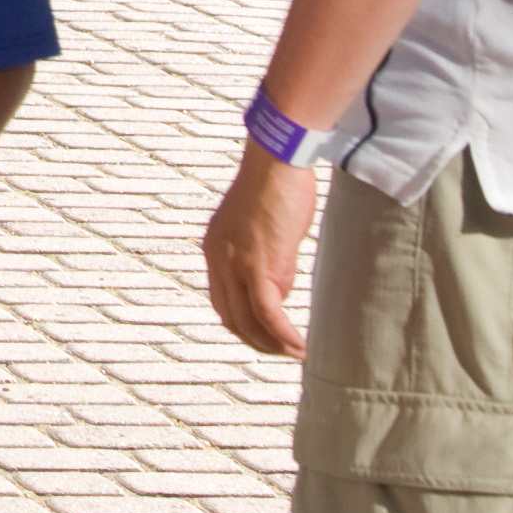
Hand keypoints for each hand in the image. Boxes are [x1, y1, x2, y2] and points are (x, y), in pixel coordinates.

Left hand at [203, 140, 321, 357]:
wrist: (277, 160)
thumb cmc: (277, 186)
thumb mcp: (264, 230)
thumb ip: (268, 260)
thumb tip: (280, 291)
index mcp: (214, 249)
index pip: (222, 301)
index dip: (243, 324)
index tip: (266, 335)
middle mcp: (217, 259)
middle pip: (231, 317)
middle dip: (257, 340)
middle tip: (283, 351)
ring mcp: (235, 263)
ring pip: (248, 321)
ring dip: (272, 344)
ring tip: (295, 353)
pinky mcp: (257, 263)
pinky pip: (267, 313)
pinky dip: (282, 335)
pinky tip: (298, 345)